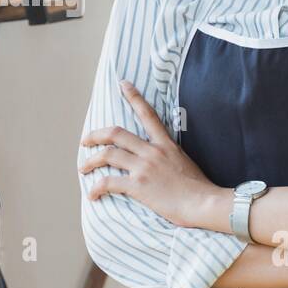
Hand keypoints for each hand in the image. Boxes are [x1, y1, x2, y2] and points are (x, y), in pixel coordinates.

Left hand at [78, 78, 218, 226]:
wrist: (204, 203)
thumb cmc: (199, 188)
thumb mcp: (185, 162)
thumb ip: (169, 156)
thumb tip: (162, 159)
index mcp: (165, 144)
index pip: (148, 114)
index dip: (134, 97)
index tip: (123, 84)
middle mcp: (152, 151)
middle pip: (115, 133)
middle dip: (95, 135)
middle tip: (85, 141)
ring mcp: (144, 167)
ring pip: (108, 155)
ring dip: (91, 161)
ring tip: (83, 168)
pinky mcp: (138, 186)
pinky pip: (109, 182)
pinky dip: (96, 188)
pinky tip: (92, 195)